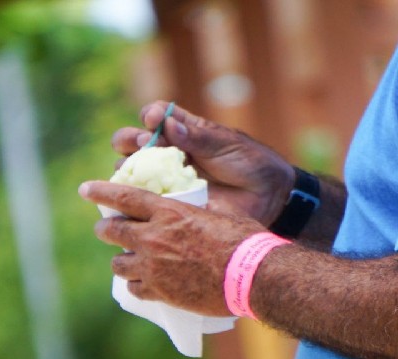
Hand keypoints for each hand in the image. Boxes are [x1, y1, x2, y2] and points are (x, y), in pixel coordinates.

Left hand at [80, 180, 265, 316]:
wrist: (253, 276)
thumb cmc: (244, 241)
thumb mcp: (220, 215)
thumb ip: (198, 213)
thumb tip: (195, 211)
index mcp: (169, 213)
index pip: (125, 198)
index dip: (101, 192)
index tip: (85, 189)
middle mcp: (154, 238)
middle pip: (113, 231)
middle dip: (106, 229)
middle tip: (106, 230)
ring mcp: (154, 267)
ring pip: (119, 264)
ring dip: (122, 260)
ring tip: (128, 261)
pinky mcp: (161, 292)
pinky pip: (134, 289)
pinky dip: (136, 285)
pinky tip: (143, 284)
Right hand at [112, 101, 295, 225]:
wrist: (267, 196)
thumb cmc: (249, 163)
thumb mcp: (225, 144)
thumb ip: (196, 136)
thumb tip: (166, 124)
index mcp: (182, 130)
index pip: (154, 116)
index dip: (150, 115)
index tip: (155, 120)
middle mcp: (169, 152)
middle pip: (132, 141)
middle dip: (131, 139)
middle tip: (145, 143)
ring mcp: (166, 178)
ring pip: (131, 169)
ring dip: (130, 166)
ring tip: (144, 168)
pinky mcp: (171, 202)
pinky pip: (145, 199)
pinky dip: (136, 195)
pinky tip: (139, 193)